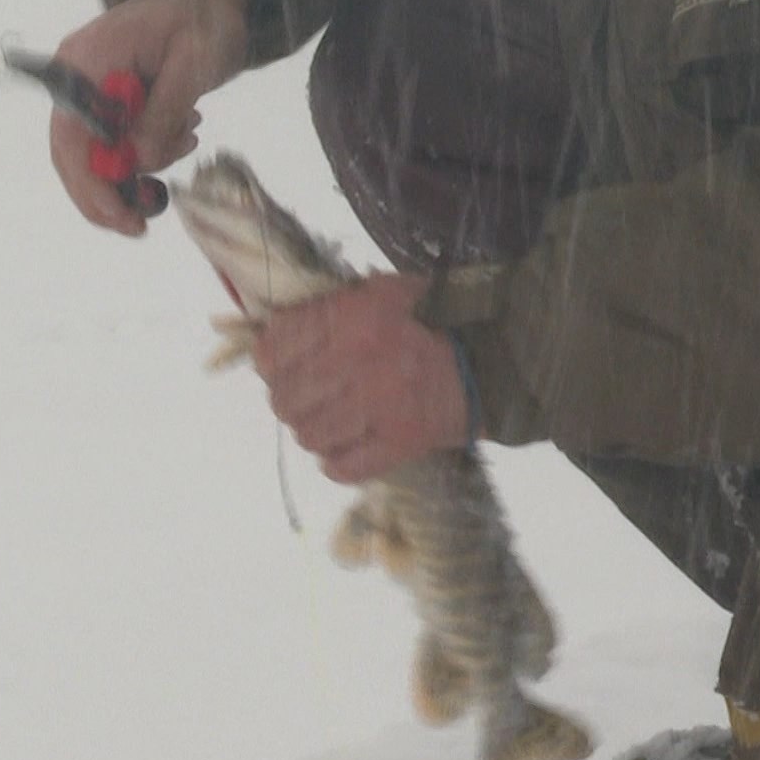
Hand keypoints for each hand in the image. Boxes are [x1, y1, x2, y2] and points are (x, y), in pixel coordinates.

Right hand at [51, 0, 250, 236]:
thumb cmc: (204, 16)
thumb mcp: (196, 61)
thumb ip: (166, 109)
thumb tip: (140, 160)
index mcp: (87, 61)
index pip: (70, 137)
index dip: (91, 186)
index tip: (125, 219)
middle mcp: (77, 75)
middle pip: (72, 155)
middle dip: (108, 193)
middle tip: (144, 223)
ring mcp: (89, 87)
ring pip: (96, 154)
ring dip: (142, 163)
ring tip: (187, 135)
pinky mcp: (108, 98)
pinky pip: (116, 141)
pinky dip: (147, 151)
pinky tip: (181, 130)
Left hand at [253, 274, 471, 483]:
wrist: (490, 362)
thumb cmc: (431, 320)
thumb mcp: (382, 291)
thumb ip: (330, 305)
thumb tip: (275, 326)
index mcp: (350, 318)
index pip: (273, 350)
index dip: (268, 362)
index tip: (277, 366)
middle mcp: (358, 362)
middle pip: (284, 399)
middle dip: (288, 400)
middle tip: (306, 398)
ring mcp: (378, 407)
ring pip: (308, 435)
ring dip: (313, 432)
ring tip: (330, 423)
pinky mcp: (399, 443)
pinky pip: (341, 467)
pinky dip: (337, 462)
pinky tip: (348, 446)